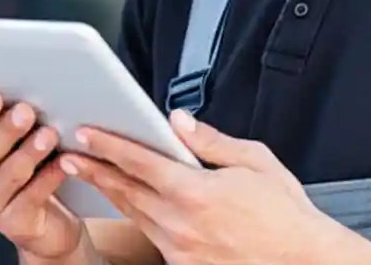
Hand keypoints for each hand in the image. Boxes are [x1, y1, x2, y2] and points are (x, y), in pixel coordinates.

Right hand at [0, 92, 82, 259]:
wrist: (51, 219)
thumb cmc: (34, 165)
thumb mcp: (19, 141)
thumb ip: (14, 118)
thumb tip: (30, 87)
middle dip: (5, 131)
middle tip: (26, 111)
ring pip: (7, 176)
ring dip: (28, 153)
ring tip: (49, 134)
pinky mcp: (13, 225)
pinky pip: (30, 198)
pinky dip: (48, 178)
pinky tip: (63, 163)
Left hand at [62, 109, 336, 264]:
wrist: (301, 262)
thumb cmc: (284, 214)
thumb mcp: (256, 162)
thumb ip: (211, 141)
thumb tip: (177, 120)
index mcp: (196, 192)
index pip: (139, 162)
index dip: (108, 145)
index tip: (86, 133)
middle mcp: (180, 223)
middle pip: (125, 190)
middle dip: (95, 170)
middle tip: (69, 154)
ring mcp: (179, 250)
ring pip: (134, 215)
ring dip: (111, 193)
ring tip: (91, 175)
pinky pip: (152, 237)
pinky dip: (139, 218)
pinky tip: (132, 206)